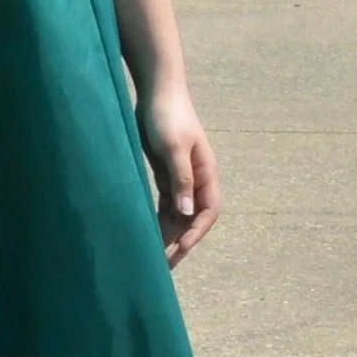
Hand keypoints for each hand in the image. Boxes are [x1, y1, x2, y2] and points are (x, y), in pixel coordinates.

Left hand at [138, 87, 221, 267]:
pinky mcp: (164, 173)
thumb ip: (181, 179)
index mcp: (205, 173)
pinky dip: (159, 218)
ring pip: (178, 213)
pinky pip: (165, 203)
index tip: (181, 247)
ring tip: (154, 256)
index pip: (208, 210)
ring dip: (169, 233)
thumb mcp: (174, 147)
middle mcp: (196, 178)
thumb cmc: (168, 116)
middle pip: (193, 217)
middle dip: (181, 240)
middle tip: (166, 264)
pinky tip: (148, 232)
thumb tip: (188, 212)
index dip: (197, 231)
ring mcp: (180, 176)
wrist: (156, 91)